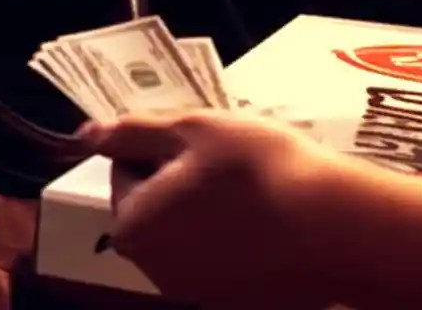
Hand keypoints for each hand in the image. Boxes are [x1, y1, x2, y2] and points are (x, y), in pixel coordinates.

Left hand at [78, 111, 357, 309]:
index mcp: (132, 224)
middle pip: (155, 206)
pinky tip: (270, 225)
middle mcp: (153, 269)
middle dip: (183, 181)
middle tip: (231, 164)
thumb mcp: (192, 130)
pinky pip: (223, 261)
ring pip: (189, 234)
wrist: (336, 229)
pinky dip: (238, 241)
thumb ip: (133, 132)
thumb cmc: (258, 169)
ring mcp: (195, 292)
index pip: (127, 169)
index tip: (205, 143)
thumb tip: (85, 134)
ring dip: (210, 211)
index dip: (165, 147)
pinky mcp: (234, 302)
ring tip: (255, 193)